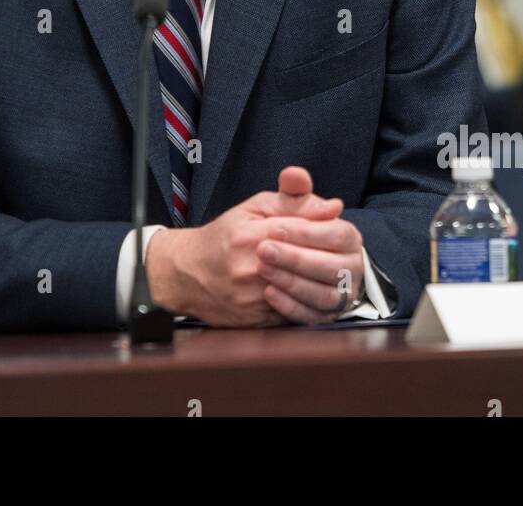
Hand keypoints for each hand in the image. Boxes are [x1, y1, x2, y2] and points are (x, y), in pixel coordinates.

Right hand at [146, 166, 342, 325]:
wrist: (186, 273)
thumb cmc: (223, 236)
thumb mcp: (254, 208)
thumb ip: (294, 202)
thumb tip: (334, 207)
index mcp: (250, 236)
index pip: (302, 232)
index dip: (322, 231)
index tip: (333, 230)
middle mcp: (249, 269)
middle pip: (307, 264)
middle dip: (325, 258)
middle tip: (335, 255)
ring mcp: (252, 299)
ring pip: (304, 292)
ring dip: (319, 282)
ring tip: (326, 272)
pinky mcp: (255, 321)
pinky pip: (293, 313)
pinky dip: (306, 302)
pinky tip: (309, 291)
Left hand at [254, 167, 365, 324]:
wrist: (266, 264)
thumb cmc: (278, 230)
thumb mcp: (281, 206)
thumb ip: (294, 193)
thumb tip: (314, 189)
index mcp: (348, 235)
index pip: (335, 234)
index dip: (304, 232)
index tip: (273, 229)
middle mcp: (352, 266)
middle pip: (332, 266)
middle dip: (296, 258)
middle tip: (264, 251)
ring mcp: (342, 295)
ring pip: (325, 295)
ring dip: (292, 283)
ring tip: (264, 271)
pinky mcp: (327, 317)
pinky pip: (314, 317)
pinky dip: (292, 307)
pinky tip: (269, 294)